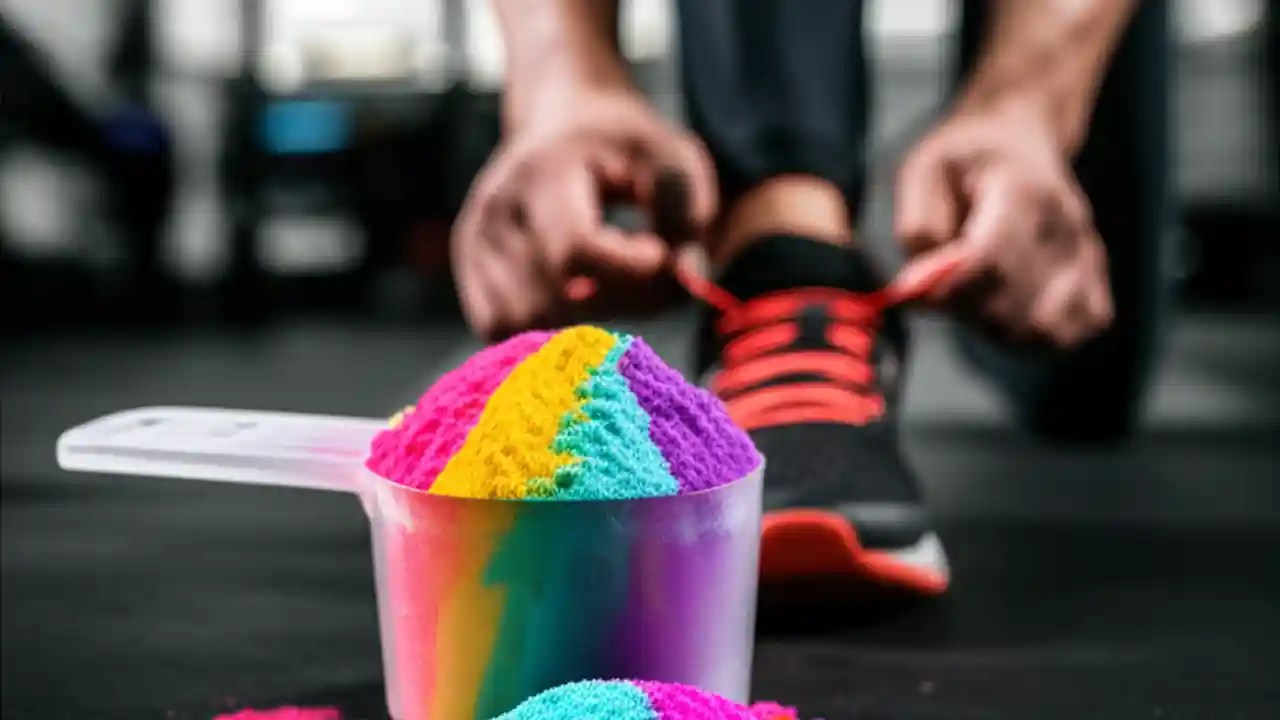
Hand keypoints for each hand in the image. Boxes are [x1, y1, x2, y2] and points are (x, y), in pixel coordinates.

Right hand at [451, 89, 715, 339]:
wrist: (564, 123)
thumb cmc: (626, 146)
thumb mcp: (672, 159)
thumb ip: (686, 215)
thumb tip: (688, 283)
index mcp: (544, 170)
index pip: (575, 247)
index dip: (627, 270)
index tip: (661, 255)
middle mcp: (495, 208)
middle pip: (555, 295)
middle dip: (616, 299)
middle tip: (647, 273)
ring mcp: (474, 242)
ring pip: (527, 321)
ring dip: (582, 320)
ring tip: (610, 282)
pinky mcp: (469, 273)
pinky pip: (503, 328)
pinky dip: (545, 329)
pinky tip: (575, 297)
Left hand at [894, 102, 1112, 348]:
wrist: (1018, 139)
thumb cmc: (964, 158)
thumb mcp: (924, 169)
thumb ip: (917, 224)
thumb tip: (922, 284)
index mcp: (1022, 192)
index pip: (990, 262)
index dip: (948, 290)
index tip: (916, 295)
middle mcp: (1065, 226)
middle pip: (1013, 305)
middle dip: (964, 311)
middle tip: (941, 290)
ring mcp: (1087, 255)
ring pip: (1043, 330)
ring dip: (996, 330)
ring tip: (976, 298)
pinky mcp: (1096, 279)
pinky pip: (1071, 333)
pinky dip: (1034, 337)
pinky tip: (1009, 311)